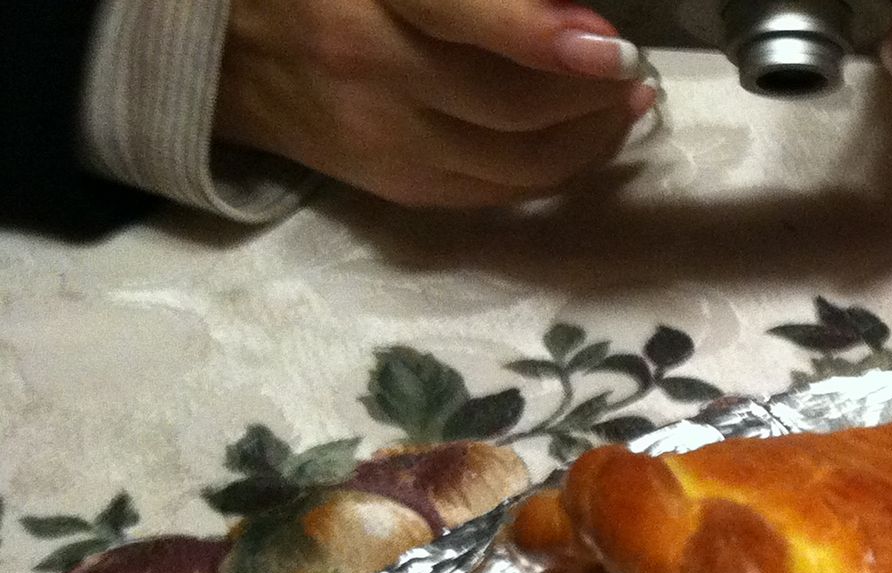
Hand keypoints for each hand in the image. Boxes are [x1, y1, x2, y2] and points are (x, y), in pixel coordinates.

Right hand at [216, 0, 651, 208]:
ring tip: (625, 100)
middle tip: (631, 65)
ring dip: (588, 136)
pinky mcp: (389, 184)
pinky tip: (583, 138)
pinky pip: (493, 191)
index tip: (608, 44)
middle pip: (508, 102)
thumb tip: (554, 9)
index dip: (538, 33)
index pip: (458, 15)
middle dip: (590, 92)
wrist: (214, 43)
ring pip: (513, 160)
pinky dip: (553, 169)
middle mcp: (364, 63)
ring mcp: (377, 136)